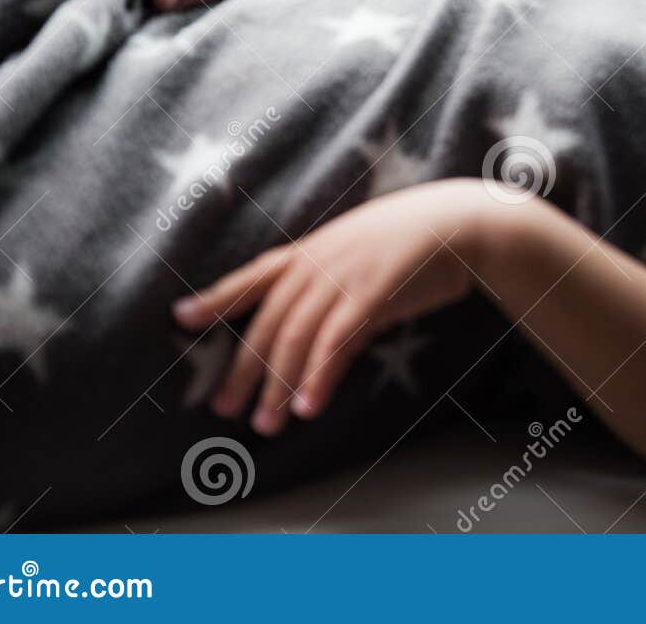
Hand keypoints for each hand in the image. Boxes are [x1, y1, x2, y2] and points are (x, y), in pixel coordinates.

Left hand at [170, 178, 501, 435]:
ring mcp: (345, 276)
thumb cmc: (420, 240)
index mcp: (315, 249)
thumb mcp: (368, 259)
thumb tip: (323, 342)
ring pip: (296, 338)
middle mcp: (320, 262)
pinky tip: (309, 406)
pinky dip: (319, 376)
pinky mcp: (373, 294)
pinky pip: (336, 341)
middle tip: (225, 410)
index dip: (216, 296)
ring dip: (279, 385)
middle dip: (244, 369)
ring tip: (268, 424)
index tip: (180, 317)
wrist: (464, 222)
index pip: (254, 275)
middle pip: (269, 322)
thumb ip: (340, 297)